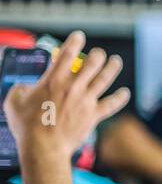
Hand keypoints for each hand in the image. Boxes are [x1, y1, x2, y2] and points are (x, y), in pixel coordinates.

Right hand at [3, 32, 130, 159]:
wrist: (43, 146)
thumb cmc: (27, 125)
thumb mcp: (14, 100)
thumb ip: (20, 89)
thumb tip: (24, 87)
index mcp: (53, 80)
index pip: (67, 54)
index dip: (74, 42)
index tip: (79, 36)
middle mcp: (73, 86)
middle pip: (92, 63)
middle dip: (97, 55)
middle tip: (98, 53)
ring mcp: (85, 100)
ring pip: (104, 79)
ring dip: (112, 68)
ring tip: (116, 61)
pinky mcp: (93, 115)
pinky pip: (111, 104)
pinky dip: (120, 98)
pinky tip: (126, 93)